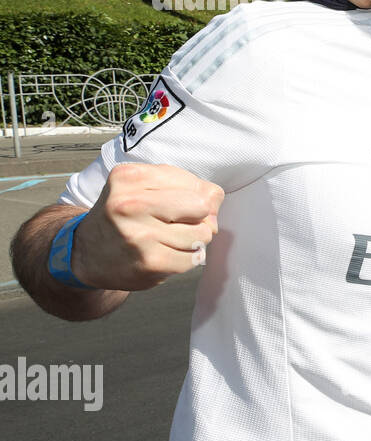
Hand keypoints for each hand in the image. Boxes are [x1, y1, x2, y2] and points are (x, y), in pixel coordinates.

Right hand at [71, 164, 223, 290]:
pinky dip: (187, 259)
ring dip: (193, 240)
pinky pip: (193, 258)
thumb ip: (187, 186)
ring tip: (167, 240)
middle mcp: (130, 204)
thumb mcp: (145, 188)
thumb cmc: (124, 215)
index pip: (196, 184)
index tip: (174, 206)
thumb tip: (215, 202)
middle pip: (202, 206)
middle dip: (199, 218)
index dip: (195, 198)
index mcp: (130, 177)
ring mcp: (139, 235)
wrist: (86, 253)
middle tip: (177, 224)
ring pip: (202, 234)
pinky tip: (165, 255)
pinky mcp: (149, 262)